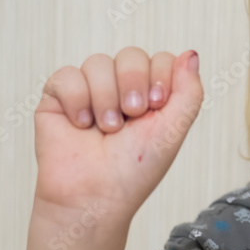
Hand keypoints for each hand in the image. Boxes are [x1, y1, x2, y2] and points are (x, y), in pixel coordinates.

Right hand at [33, 47, 203, 222]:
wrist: (95, 195)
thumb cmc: (134, 170)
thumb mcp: (174, 129)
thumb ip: (190, 91)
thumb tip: (191, 54)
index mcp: (151, 95)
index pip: (160, 59)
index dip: (160, 78)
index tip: (157, 106)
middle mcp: (121, 90)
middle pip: (131, 55)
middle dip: (133, 86)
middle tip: (131, 117)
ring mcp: (90, 91)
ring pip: (98, 62)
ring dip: (105, 99)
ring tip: (106, 128)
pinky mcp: (58, 97)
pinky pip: (67, 75)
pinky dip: (77, 101)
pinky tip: (81, 125)